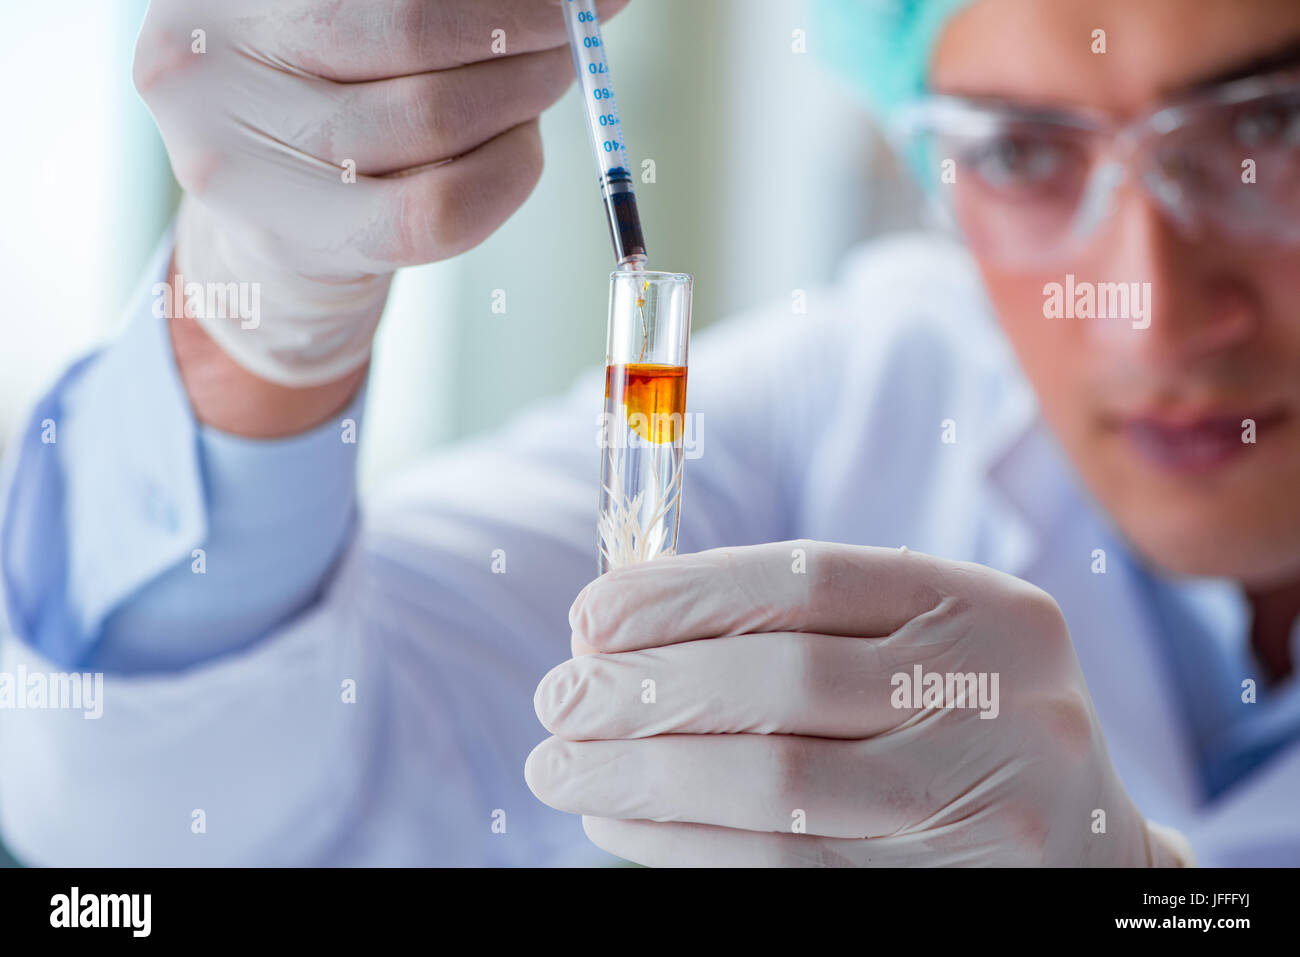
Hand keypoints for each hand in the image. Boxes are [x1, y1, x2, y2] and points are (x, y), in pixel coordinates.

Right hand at [134, 0, 628, 385]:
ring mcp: (235, 151)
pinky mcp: (291, 234)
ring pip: (434, 119)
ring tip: (547, 78)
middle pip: (416, 31)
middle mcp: (205, 51)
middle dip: (521, 28)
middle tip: (572, 28)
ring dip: (522, 95)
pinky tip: (521, 147)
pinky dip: (509, 171)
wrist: (265, 217)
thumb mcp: (345, 24)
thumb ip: (425, 6)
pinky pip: (441, 206)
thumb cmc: (321, 92)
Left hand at [526, 541, 1195, 865]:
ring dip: (642, 774)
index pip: (807, 579)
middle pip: (782, 682)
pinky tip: (620, 823)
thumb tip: (622, 627)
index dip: (682, 594)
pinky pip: (784, 864)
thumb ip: (806, 625)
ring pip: (773, 784)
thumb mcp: (924, 644)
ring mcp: (980, 797)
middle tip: (559, 696)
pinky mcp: (940, 884)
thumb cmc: (971, 719)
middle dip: (647, 689)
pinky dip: (683, 842)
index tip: (591, 616)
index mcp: (984, 606)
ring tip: (561, 766)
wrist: (1086, 844)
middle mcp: (995, 694)